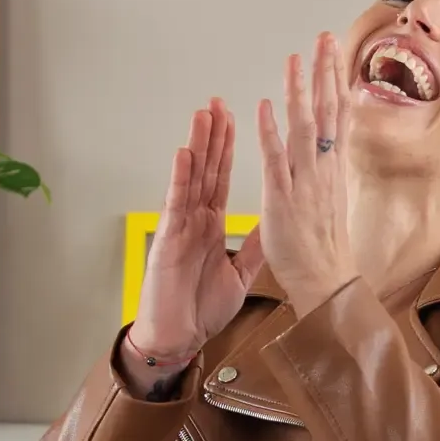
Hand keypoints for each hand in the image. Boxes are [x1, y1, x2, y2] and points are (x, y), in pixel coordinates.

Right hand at [122, 100, 261, 378]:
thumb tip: (271, 223)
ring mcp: (180, 227)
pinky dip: (180, 179)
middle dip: (213, 135)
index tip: (234, 119)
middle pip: (207, 169)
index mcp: (212, 225)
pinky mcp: (167, 241)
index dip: (228, 149)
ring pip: (191, 179)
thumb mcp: (239, 274)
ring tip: (203, 114)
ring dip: (198, 146)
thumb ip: (253, 245)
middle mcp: (195, 220)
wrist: (179, 338)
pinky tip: (185, 154)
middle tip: (218, 102)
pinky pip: (176, 205)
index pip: (222, 178)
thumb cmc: (200, 308)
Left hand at [252, 32, 358, 315]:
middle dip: (325, 72)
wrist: (327, 284)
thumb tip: (327, 151)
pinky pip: (276, 160)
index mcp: (332, 170)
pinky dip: (271, 132)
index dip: (334, 81)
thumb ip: (326, 173)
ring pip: (304, 128)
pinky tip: (266, 105)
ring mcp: (304, 183)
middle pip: (327, 112)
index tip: (334, 52)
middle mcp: (322, 170)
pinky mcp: (283, 200)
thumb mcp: (331, 202)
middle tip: (324, 37)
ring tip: (295, 59)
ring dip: (298, 91)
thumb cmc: (326, 250)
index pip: (337, 115)